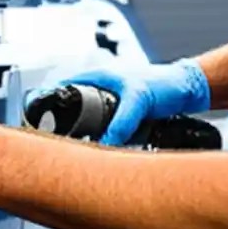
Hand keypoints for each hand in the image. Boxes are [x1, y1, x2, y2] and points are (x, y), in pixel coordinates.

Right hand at [26, 58, 210, 145]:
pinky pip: (104, 130)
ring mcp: (109, 103)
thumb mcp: (140, 100)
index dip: (48, 103)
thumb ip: (123, 122)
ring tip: (79, 151)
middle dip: (64, 126)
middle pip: (72, 109)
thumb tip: (107, 142)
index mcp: (97, 77)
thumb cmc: (166, 83)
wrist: (190, 89)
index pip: (62, 88)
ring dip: (85, 135)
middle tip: (58, 144)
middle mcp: (100, 90)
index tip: (38, 119)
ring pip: (88, 122)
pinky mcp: (121, 116)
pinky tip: (103, 150)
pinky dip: (101, 140)